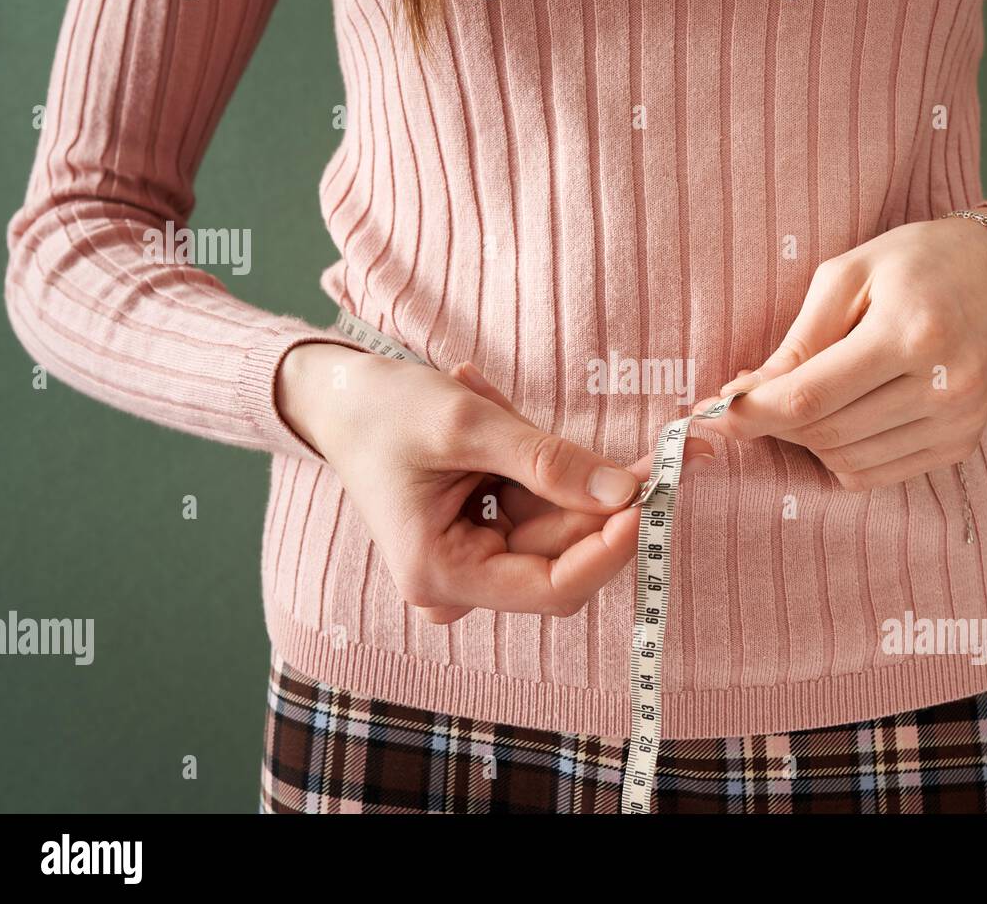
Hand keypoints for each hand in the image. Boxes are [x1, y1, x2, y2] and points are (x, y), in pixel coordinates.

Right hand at [277, 344, 713, 623]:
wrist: (338, 399)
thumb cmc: (385, 410)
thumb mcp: (467, 424)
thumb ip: (547, 461)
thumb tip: (624, 493)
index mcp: (442, 572)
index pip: (551, 587)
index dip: (608, 550)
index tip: (648, 501)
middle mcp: (459, 581)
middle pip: (560, 554)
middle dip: (592, 494)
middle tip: (645, 443)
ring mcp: (473, 559)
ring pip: (554, 525)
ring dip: (549, 463)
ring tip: (489, 401)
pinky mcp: (485, 534)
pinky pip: (536, 506)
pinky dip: (531, 460)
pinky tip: (485, 411)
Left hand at [694, 212, 986, 491]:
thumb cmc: (917, 263)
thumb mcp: (848, 275)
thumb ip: (798, 341)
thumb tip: (743, 394)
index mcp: (913, 332)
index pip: (813, 397)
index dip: (753, 413)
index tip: (711, 413)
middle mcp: (946, 385)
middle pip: (828, 434)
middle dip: (775, 424)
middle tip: (752, 401)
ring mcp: (959, 423)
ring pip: (849, 463)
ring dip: (809, 441)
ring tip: (806, 399)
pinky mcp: (961, 446)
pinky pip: (878, 474)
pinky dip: (843, 455)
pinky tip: (840, 418)